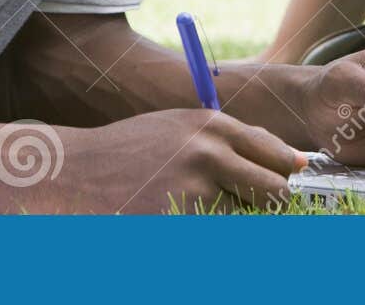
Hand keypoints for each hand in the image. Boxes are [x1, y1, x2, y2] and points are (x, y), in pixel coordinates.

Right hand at [67, 108, 307, 213]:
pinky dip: (208, 234)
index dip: (285, 177)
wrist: (71, 175)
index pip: (279, 157)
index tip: (284, 189)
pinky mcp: (179, 226)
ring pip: (245, 221)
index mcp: (214, 128)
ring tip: (194, 211)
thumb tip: (293, 159)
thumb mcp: (182, 129)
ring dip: (232, 223)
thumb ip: (233, 141)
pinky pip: (216, 236)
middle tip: (247, 210)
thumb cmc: (130, 152)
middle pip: (275, 193)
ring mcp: (194, 194)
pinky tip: (178, 222)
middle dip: (269, 207)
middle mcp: (210, 156)